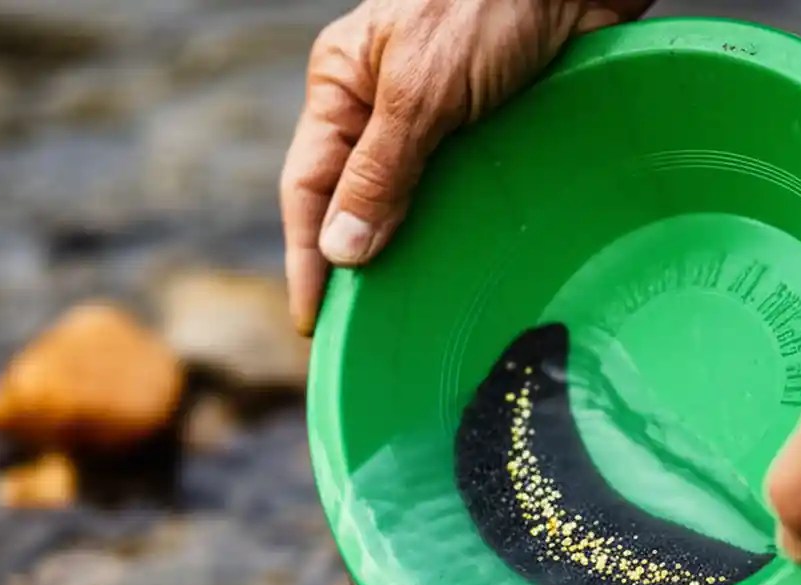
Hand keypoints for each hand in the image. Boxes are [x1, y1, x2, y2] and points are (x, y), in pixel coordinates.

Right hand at [280, 0, 652, 334]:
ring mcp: (440, 121)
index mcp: (345, 85)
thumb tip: (342, 252)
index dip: (307, 258)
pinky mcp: (493, 132)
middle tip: (361, 335)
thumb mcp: (422, 88)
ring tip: (409, 317)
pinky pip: (467, 196)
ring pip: (411, 204)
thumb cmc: (490, 2)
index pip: (309, 187)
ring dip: (411, 255)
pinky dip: (463, 235)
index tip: (313, 323)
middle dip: (355, 267)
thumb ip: (381, 170)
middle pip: (355, 202)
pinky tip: (464, 271)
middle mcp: (385, 107)